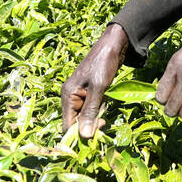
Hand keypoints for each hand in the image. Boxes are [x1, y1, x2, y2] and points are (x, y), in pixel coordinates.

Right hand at [61, 23, 128, 138]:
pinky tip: (105, 106)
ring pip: (84, 116)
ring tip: (105, 113)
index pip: (67, 125)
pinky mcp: (88, 93)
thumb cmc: (104, 64)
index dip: (79, 134)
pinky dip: (98, 111)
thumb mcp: (98, 88)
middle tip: (104, 122)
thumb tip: (84, 136)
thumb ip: (91, 112)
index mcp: (68, 95)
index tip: (95, 136)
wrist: (113, 46)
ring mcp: (79, 95)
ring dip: (94, 118)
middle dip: (88, 126)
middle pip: (75, 122)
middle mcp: (70, 97)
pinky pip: (90, 109)